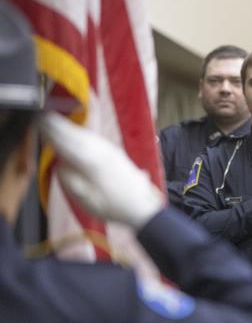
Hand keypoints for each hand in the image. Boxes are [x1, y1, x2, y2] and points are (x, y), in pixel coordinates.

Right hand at [40, 113, 163, 228]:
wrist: (141, 206)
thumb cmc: (111, 206)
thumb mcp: (84, 198)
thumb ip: (69, 177)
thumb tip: (59, 160)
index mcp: (90, 161)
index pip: (65, 141)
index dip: (50, 131)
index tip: (38, 122)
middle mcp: (101, 150)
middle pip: (75, 133)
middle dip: (58, 124)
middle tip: (42, 116)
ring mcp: (110, 149)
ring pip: (85, 133)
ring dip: (69, 126)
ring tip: (54, 120)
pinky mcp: (115, 151)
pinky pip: (94, 136)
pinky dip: (81, 132)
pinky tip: (76, 132)